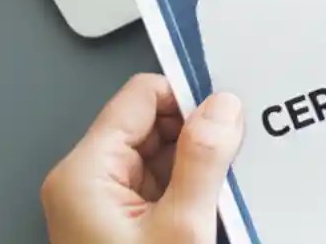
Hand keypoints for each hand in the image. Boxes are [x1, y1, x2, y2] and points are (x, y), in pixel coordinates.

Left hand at [41, 74, 243, 243]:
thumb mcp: (180, 232)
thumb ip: (203, 162)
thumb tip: (221, 108)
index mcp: (85, 173)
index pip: (139, 97)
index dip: (187, 96)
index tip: (230, 107)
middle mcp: (87, 183)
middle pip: (151, 126)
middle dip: (198, 135)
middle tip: (240, 152)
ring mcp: (103, 207)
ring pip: (160, 158)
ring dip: (199, 167)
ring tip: (230, 188)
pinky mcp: (121, 229)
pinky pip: (161, 190)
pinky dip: (192, 193)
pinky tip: (216, 209)